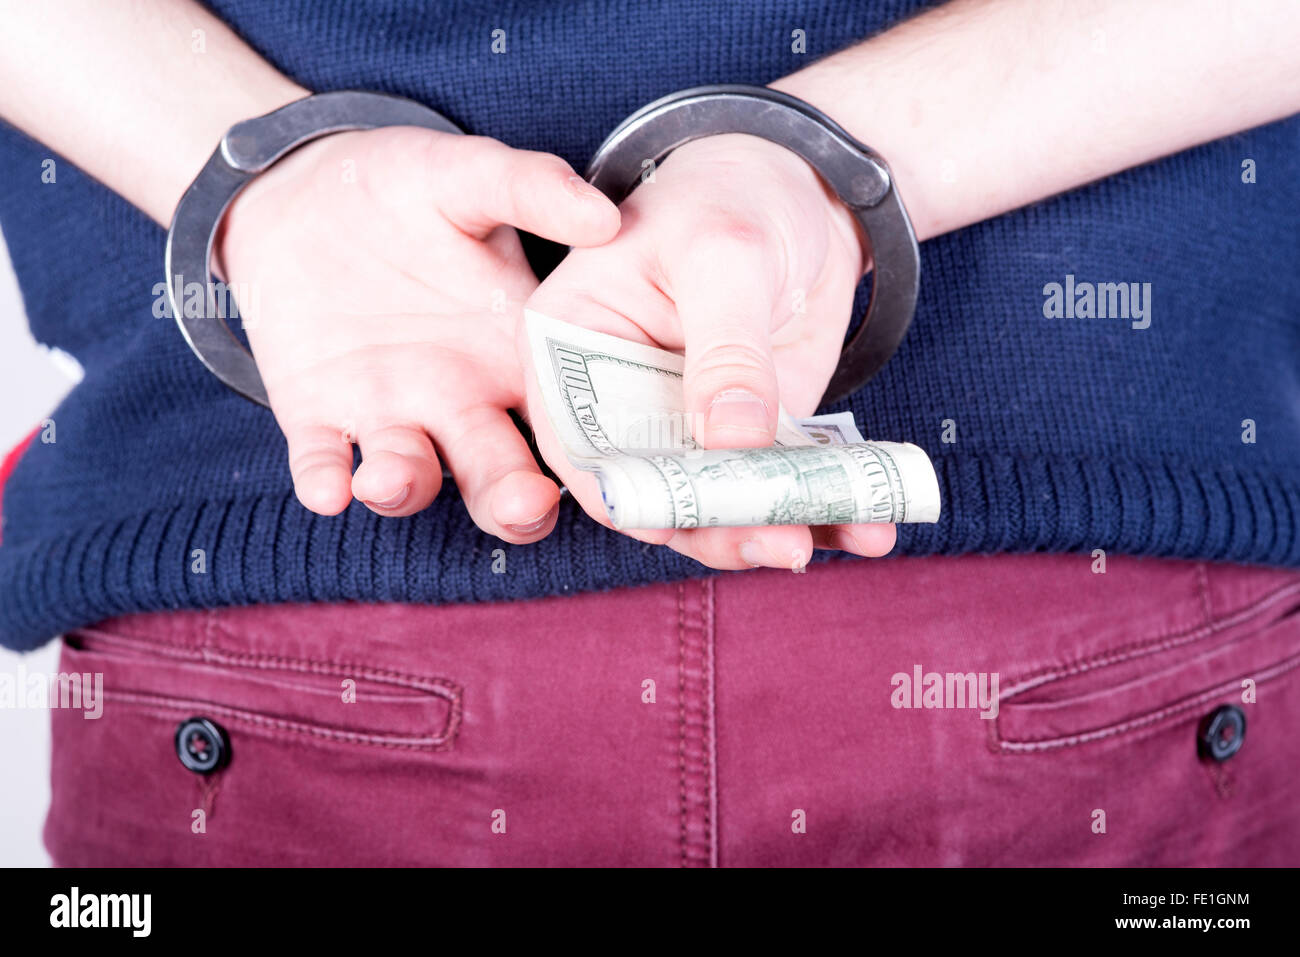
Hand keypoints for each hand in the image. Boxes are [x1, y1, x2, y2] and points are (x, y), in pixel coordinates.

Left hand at [217, 126, 619, 540]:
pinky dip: (326, 480)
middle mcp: (462, 399)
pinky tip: (329, 488)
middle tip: (524, 505)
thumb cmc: (400, 185)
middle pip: (499, 474)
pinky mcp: (318, 417)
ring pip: (412, 477)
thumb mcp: (467, 174)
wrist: (298, 190)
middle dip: (513, 502)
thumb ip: (531, 188)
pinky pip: (324, 462)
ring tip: (392, 476)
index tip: (606, 464)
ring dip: (407, 487)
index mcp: (516, 352)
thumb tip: (606, 217)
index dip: (588, 449)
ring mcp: (391, 413)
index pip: (567, 418)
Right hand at [522, 133, 896, 568]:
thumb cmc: (733, 196)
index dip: (624, 493)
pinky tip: (870, 526)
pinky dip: (824, 509)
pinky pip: (779, 486)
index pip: (579, 441)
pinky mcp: (749, 438)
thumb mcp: (725, 256)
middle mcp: (619, 402)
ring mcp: (685, 427)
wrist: (802, 193)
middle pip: (653, 489)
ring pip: (719, 504)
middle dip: (716, 526)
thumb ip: (725, 348)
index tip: (681, 522)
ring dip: (776, 528)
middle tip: (779, 541)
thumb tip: (730, 441)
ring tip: (836, 535)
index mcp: (571, 349)